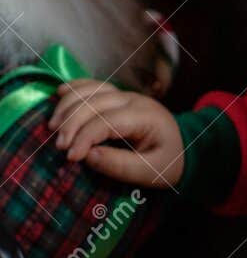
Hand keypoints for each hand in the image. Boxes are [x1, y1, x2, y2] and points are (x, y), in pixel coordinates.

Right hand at [47, 78, 185, 188]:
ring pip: (91, 91)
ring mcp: (124, 95)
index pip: (107, 121)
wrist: (183, 148)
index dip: (85, 137)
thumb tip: (88, 156)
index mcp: (145, 117)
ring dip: (68, 106)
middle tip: (59, 147)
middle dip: (72, 123)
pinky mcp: (117, 95)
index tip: (71, 157)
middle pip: (95, 103)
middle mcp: (134, 100)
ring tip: (53, 128)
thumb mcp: (151, 172)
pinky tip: (58, 94)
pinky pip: (92, 85)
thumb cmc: (167, 162)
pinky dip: (74, 88)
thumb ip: (121, 166)